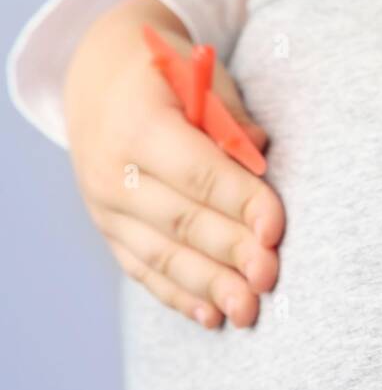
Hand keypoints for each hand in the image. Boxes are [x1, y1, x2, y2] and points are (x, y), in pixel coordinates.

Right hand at [64, 0, 284, 329]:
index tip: (276, 229)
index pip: (197, 173)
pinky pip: (143, 269)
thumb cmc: (165, 73)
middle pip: (181, 220)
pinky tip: (211, 315)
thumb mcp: (200, 75)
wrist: (97, 78)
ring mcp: (104, 207)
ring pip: (162, 254)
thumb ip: (232, 120)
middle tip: (269, 276)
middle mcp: (112, 171)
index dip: (240, 203)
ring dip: (209, 286)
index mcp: (138, 124)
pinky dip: (178, 294)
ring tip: (248, 310)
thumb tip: (261, 159)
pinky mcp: (108, 230)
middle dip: (230, 252)